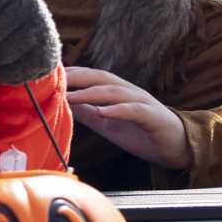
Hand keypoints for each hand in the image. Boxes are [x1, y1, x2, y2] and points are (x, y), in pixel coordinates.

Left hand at [65, 66, 190, 167]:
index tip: (46, 74)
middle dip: (77, 76)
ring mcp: (142, 102)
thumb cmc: (140, 132)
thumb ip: (86, 112)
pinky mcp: (153, 117)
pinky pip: (134, 110)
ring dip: (91, 93)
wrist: (176, 147)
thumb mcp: (106, 122)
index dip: (70, 73)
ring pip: (115, 91)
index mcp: (116, 91)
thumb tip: (61, 104)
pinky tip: (102, 113)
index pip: (90, 76)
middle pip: (101, 77)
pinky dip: (117, 110)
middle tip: (54, 79)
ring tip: (70, 97)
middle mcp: (129, 91)